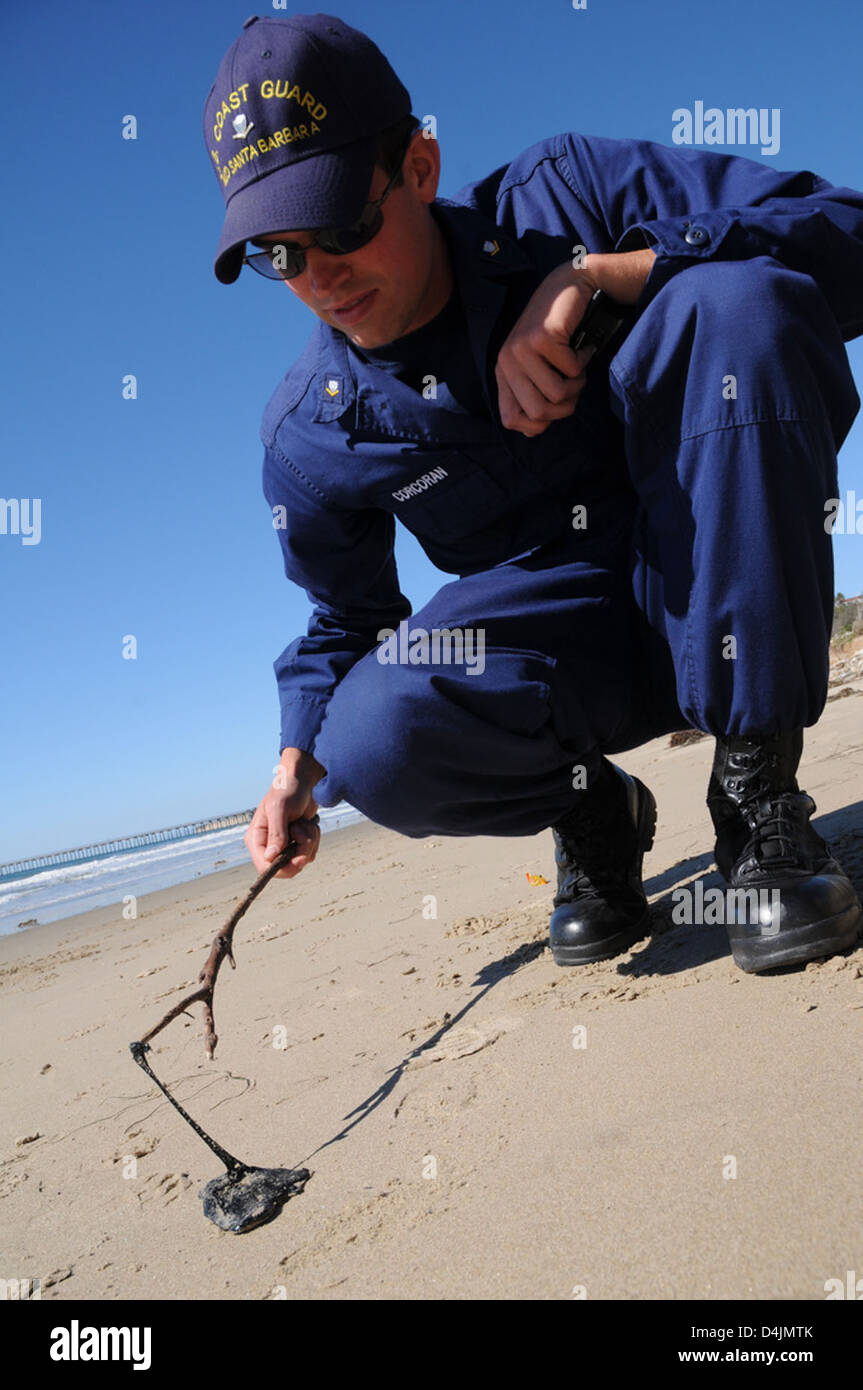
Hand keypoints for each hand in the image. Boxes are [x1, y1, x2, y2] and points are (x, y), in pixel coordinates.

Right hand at [244, 747, 325, 878]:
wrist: (304, 781)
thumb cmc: (287, 789)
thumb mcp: (280, 808)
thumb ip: (276, 833)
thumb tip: (271, 857)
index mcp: (256, 838)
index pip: (264, 866)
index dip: (282, 868)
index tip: (300, 859)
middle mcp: (268, 845)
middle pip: (285, 868)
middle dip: (300, 852)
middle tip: (307, 835)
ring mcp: (283, 845)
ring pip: (300, 860)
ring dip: (309, 841)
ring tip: (304, 822)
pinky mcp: (297, 843)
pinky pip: (309, 853)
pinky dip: (314, 839)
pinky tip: (309, 824)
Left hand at [495, 261, 598, 437]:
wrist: (569, 287)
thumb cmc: (558, 333)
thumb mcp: (540, 368)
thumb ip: (534, 396)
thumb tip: (534, 431)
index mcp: (503, 372)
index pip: (510, 419)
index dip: (537, 424)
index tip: (554, 407)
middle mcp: (507, 361)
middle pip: (538, 412)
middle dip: (565, 407)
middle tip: (574, 385)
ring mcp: (522, 348)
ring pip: (558, 394)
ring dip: (578, 383)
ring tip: (578, 364)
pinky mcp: (543, 337)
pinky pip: (572, 371)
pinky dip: (585, 361)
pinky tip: (582, 346)